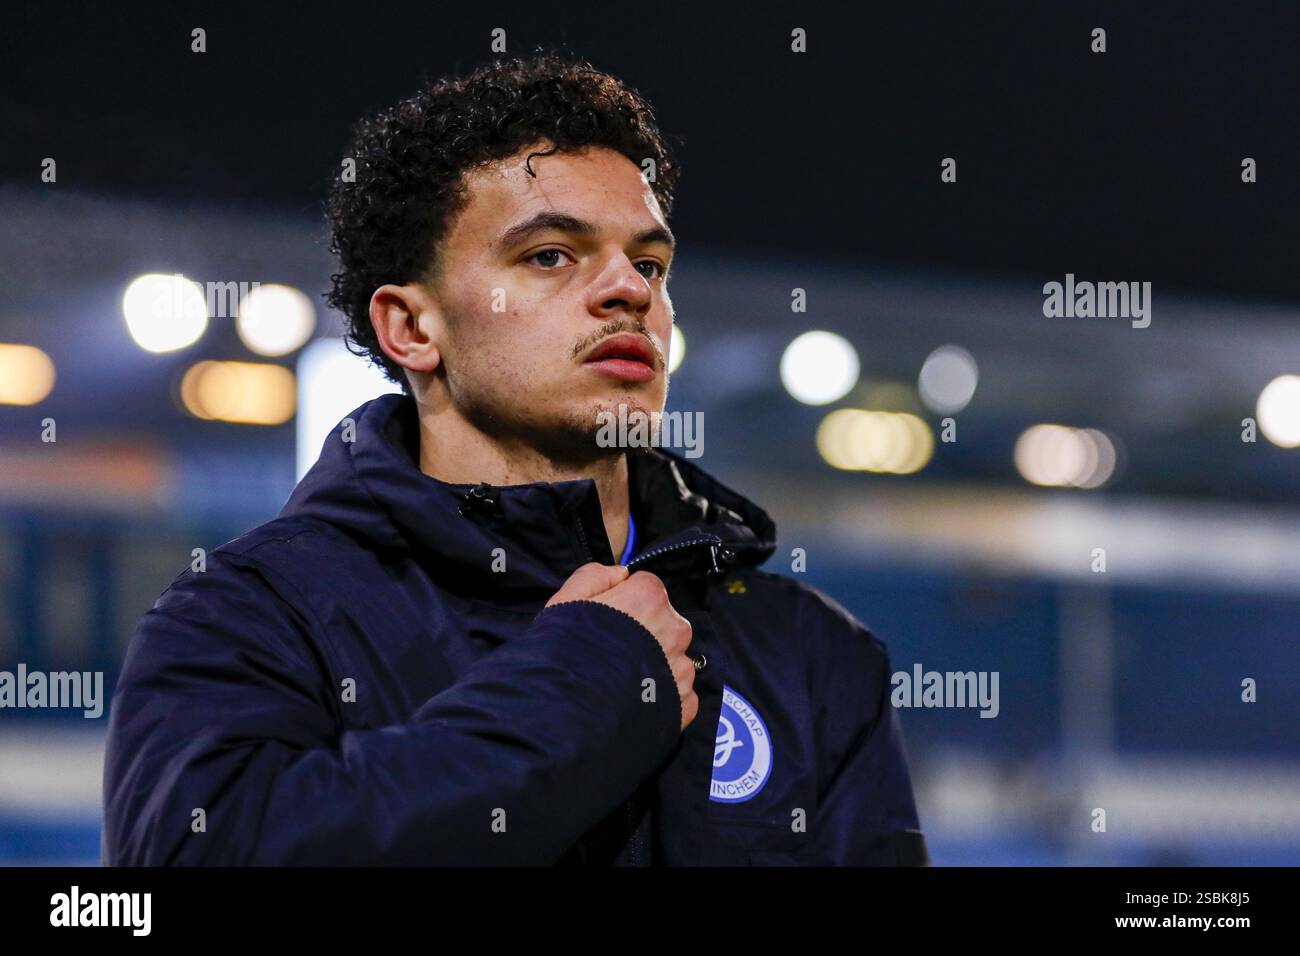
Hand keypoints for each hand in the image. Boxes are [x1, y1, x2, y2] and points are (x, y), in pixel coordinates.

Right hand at [547, 563, 697, 730]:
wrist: (569, 717)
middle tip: (612, 654)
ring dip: (654, 666)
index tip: (609, 621)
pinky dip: (661, 696)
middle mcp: (675, 629)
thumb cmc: (563, 655)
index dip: (625, 603)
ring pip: (673, 658)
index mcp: (649, 598)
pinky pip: (679, 692)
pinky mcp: (685, 703)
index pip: (647, 588)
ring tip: (621, 682)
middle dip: (645, 633)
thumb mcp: (566, 601)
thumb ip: (595, 575)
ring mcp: (682, 668)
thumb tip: (621, 573)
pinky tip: (633, 701)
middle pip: (665, 623)